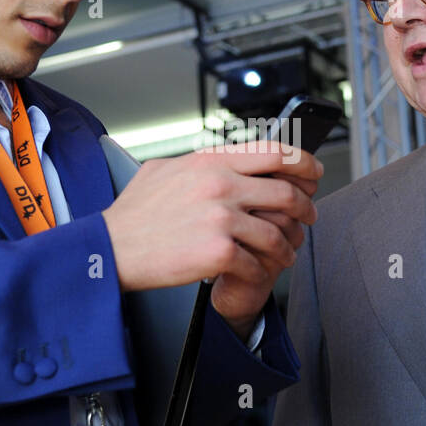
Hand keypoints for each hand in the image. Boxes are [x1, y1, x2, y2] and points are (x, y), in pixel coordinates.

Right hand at [101, 143, 321, 332]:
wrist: (111, 249)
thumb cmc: (134, 214)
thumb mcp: (164, 169)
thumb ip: (199, 160)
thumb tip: (225, 155)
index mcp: (210, 161)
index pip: (276, 153)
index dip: (305, 163)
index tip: (314, 173)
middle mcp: (220, 185)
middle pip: (286, 193)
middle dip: (306, 207)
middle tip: (309, 216)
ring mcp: (220, 219)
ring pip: (278, 232)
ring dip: (289, 245)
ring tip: (288, 252)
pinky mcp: (218, 252)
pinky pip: (258, 262)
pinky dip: (265, 270)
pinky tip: (262, 272)